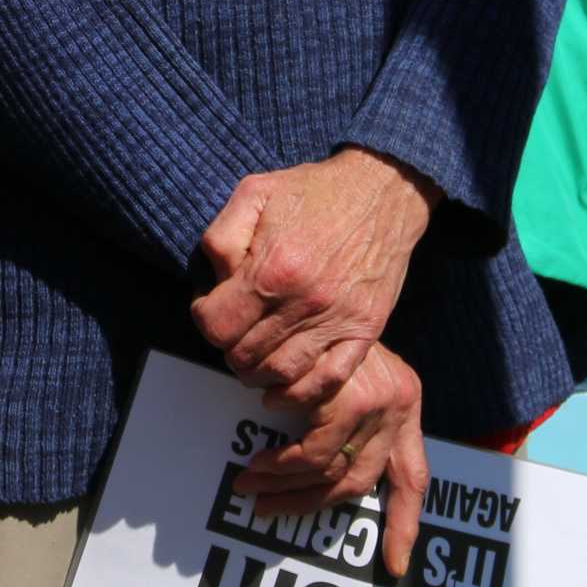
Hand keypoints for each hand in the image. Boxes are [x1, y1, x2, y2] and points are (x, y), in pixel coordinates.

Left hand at [192, 147, 433, 409]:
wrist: (382, 191)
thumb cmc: (314, 192)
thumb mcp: (254, 192)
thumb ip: (222, 236)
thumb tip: (212, 279)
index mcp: (271, 270)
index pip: (216, 325)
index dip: (205, 318)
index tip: (212, 305)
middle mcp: (304, 302)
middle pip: (243, 355)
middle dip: (228, 346)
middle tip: (233, 329)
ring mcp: (337, 321)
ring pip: (281, 374)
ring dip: (256, 373)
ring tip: (251, 356)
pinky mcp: (364, 332)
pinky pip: (328, 381)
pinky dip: (298, 395)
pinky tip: (278, 392)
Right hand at [229, 344, 431, 575]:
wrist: (323, 271)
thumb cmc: (326, 322)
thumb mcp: (350, 368)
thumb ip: (349, 410)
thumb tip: (326, 467)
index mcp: (405, 405)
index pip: (413, 477)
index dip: (405, 525)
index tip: (395, 566)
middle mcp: (397, 407)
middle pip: (356, 484)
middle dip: (307, 507)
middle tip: (266, 510)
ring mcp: (375, 402)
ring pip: (329, 471)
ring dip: (285, 487)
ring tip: (250, 485)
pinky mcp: (347, 394)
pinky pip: (311, 449)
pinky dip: (282, 463)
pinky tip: (258, 458)